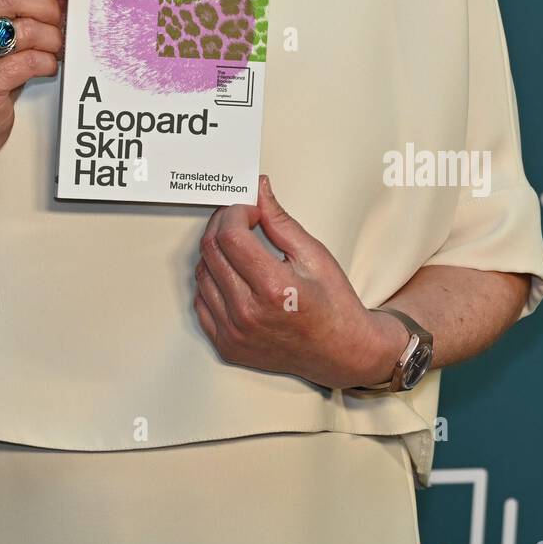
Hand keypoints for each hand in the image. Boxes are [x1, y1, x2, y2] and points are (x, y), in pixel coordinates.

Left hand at [192, 175, 406, 389]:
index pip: (230, 235)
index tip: (248, 208)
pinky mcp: (227, 345)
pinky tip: (231, 274)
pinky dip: (211, 282)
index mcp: (272, 288)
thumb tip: (259, 191)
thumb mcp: (314, 255)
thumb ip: (279, 220)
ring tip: (239, 247)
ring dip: (215, 252)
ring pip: (201, 275)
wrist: (341, 352)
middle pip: (211, 251)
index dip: (235, 212)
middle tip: (240, 219)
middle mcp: (248, 314)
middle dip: (222, 224)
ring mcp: (234, 333)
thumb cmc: (333, 306)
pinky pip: (201, 303)